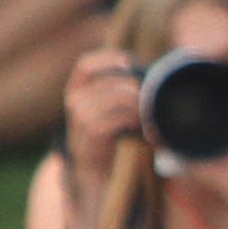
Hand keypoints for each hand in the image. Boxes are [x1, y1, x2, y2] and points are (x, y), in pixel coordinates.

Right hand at [62, 46, 143, 180]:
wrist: (96, 170)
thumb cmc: (110, 134)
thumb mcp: (111, 108)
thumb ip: (122, 91)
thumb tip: (153, 73)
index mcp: (77, 89)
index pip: (85, 65)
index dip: (107, 59)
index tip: (130, 60)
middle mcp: (74, 101)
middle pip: (108, 82)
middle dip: (132, 86)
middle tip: (150, 94)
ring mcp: (79, 118)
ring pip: (114, 98)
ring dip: (136, 104)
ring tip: (147, 115)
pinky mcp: (90, 134)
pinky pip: (115, 118)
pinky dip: (133, 120)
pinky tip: (141, 126)